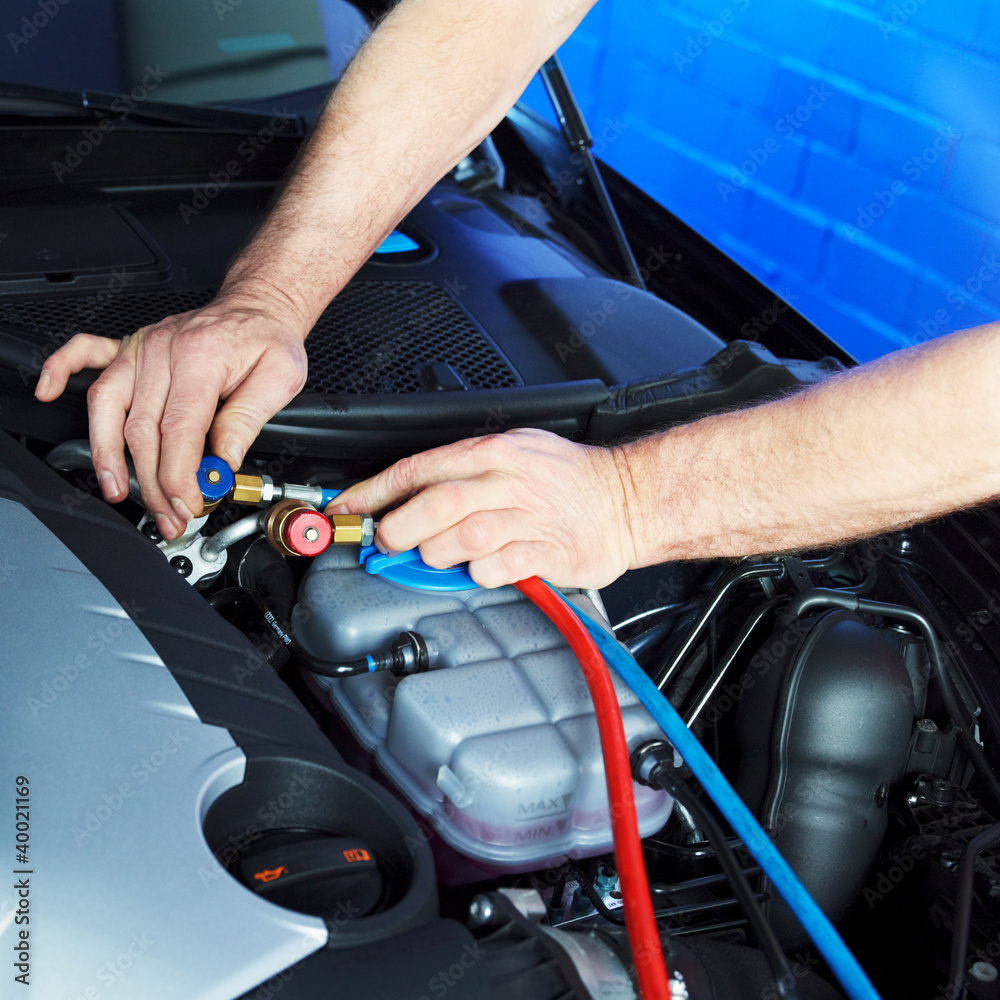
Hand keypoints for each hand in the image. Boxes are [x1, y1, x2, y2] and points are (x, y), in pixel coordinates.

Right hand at [35, 289, 308, 539]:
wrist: (258, 306)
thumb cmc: (267, 338)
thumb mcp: (280, 378)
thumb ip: (247, 420)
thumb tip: (222, 461)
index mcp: (201, 356)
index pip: (179, 428)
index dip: (179, 474)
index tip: (189, 502)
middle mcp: (163, 349)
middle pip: (143, 429)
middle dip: (153, 482)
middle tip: (170, 515)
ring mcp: (141, 346)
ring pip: (108, 406)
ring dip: (109, 455)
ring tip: (117, 490)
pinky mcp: (129, 346)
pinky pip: (84, 352)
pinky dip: (60, 370)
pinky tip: (47, 391)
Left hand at [329, 428, 638, 588]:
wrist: (627, 498)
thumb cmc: (565, 479)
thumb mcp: (513, 453)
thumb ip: (462, 475)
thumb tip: (404, 501)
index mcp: (492, 452)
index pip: (418, 468)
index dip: (374, 491)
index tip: (346, 509)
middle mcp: (508, 480)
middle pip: (437, 503)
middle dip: (400, 528)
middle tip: (388, 543)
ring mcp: (530, 517)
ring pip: (464, 537)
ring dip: (437, 554)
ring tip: (434, 558)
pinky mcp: (551, 552)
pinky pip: (501, 566)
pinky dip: (481, 572)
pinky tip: (479, 570)